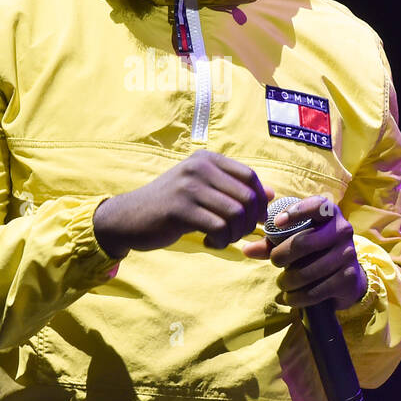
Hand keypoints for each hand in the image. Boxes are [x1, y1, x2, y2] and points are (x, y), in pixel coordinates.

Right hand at [93, 149, 274, 257]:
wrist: (128, 217)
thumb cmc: (170, 205)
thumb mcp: (202, 190)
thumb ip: (234, 189)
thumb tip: (271, 192)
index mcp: (207, 159)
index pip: (250, 176)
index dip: (259, 201)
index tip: (254, 219)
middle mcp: (200, 167)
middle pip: (247, 197)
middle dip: (249, 222)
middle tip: (236, 233)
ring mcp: (189, 186)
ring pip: (235, 213)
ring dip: (235, 233)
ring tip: (222, 238)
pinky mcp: (181, 209)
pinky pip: (218, 227)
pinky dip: (221, 240)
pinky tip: (210, 241)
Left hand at [241, 195, 367, 310]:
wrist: (347, 276)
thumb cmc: (314, 251)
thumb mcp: (295, 240)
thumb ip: (271, 243)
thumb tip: (246, 250)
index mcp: (330, 214)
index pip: (317, 205)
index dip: (296, 212)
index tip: (277, 223)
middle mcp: (343, 230)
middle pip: (304, 242)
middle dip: (281, 255)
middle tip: (275, 261)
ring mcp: (348, 254)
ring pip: (307, 271)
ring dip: (287, 281)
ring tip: (282, 282)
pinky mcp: (348, 278)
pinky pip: (314, 291)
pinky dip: (295, 297)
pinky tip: (288, 297)